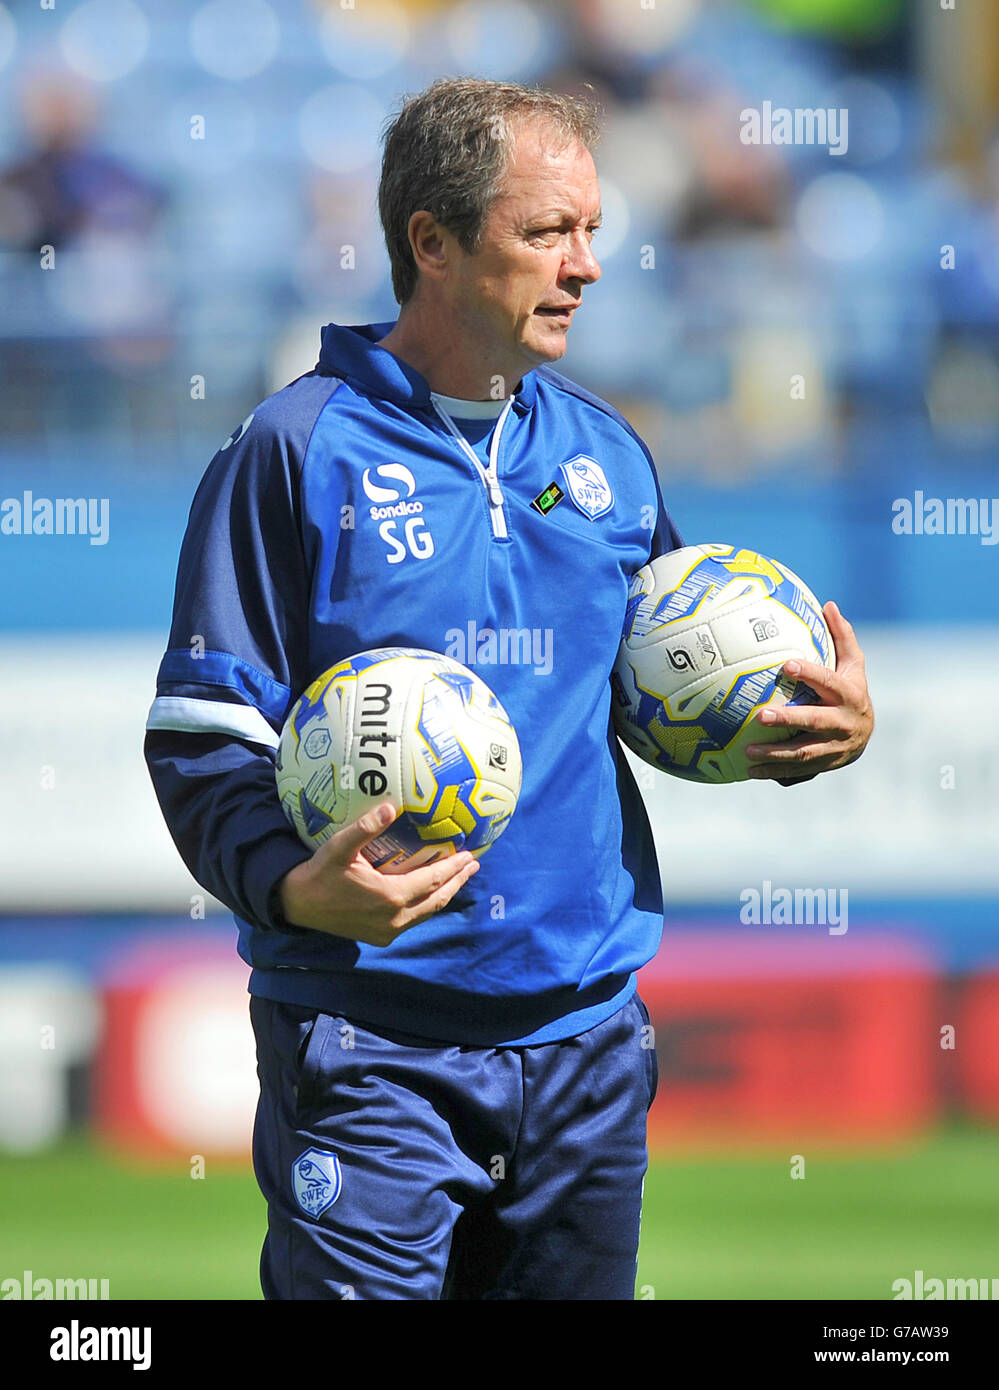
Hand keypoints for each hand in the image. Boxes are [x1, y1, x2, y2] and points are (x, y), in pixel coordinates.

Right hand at [278, 803, 479, 945]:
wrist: (299, 905)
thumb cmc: (320, 872)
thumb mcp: (340, 847)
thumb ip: (365, 828)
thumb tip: (390, 807)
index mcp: (391, 896)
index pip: (433, 880)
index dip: (454, 867)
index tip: (470, 855)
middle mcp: (395, 918)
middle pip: (438, 899)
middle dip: (458, 881)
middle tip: (473, 864)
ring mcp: (389, 931)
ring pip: (427, 912)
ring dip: (445, 894)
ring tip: (458, 877)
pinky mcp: (381, 937)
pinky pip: (413, 921)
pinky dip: (426, 905)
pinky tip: (430, 894)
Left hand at [744, 600, 873, 783]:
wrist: (865, 735)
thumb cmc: (851, 690)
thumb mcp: (853, 665)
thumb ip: (842, 637)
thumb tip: (827, 604)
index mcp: (849, 695)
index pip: (828, 681)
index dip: (810, 673)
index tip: (786, 664)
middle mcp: (844, 723)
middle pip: (814, 722)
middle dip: (788, 720)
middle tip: (760, 715)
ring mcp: (835, 748)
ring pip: (804, 754)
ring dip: (775, 756)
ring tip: (747, 752)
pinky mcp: (824, 766)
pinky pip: (798, 772)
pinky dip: (774, 774)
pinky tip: (749, 772)